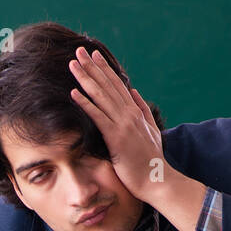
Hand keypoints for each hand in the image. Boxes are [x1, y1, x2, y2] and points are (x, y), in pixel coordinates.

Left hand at [67, 47, 164, 201]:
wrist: (157, 179)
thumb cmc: (151, 160)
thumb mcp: (150, 130)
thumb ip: (142, 109)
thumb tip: (134, 91)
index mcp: (135, 111)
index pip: (117, 85)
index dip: (105, 69)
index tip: (94, 55)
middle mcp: (129, 114)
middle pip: (108, 85)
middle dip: (92, 67)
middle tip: (79, 50)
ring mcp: (123, 124)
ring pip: (101, 96)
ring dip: (86, 79)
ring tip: (73, 65)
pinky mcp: (117, 138)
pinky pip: (98, 117)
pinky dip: (86, 104)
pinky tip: (74, 93)